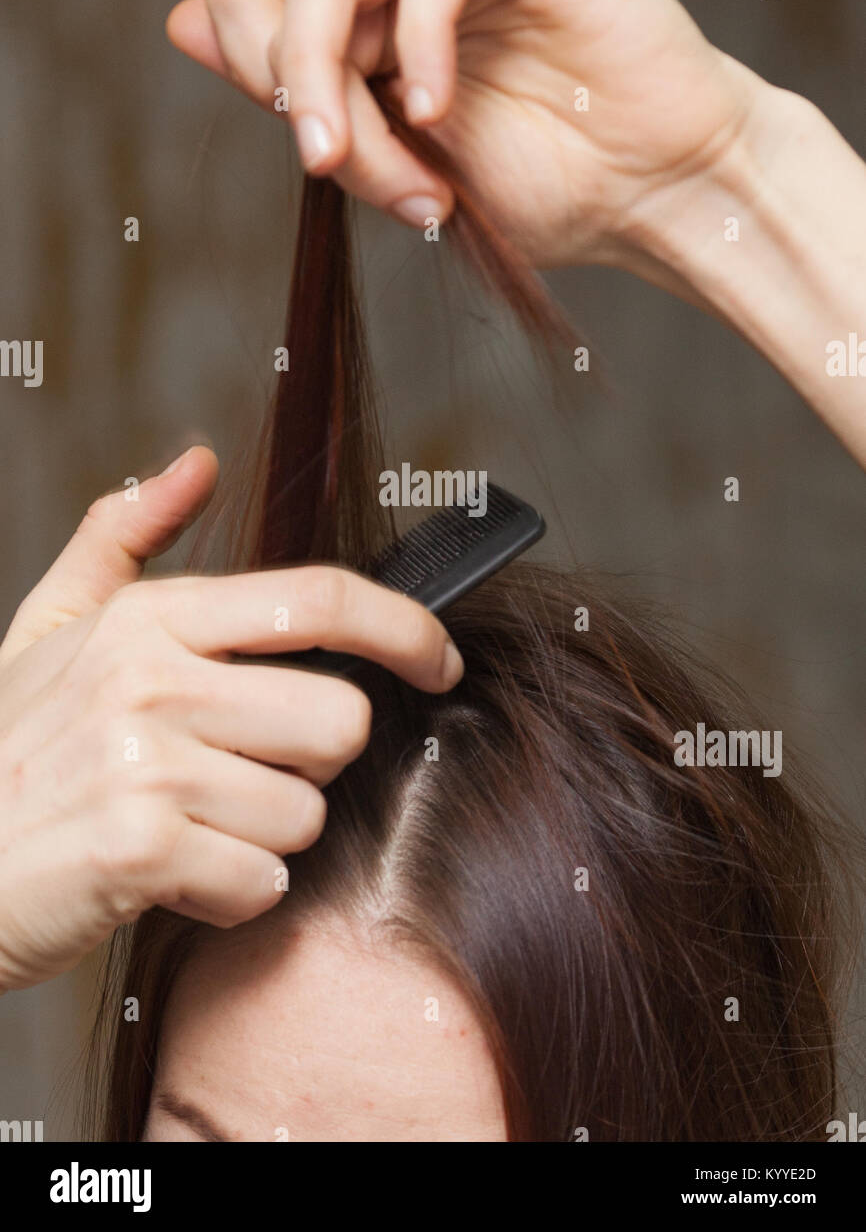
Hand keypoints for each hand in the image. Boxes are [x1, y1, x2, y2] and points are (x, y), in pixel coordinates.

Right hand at [0, 447, 462, 991]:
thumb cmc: (6, 750)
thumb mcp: (49, 626)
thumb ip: (123, 536)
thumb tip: (196, 464)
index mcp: (149, 619)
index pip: (319, 598)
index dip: (405, 628)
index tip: (441, 661)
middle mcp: (152, 679)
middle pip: (341, 720)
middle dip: (310, 763)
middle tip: (241, 774)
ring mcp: (145, 763)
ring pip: (306, 813)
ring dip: (263, 837)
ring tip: (190, 827)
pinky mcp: (139, 849)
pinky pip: (261, 882)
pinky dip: (230, 894)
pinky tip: (174, 875)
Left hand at [166, 0, 758, 266]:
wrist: (656, 197)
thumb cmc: (548, 190)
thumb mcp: (398, 164)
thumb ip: (302, 95)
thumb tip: (181, 19)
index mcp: (366, 30)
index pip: (247, 1)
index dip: (261, 76)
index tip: (324, 170)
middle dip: (296, 93)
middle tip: (343, 173)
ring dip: (345, 89)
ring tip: (413, 172)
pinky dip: (421, 44)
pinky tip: (441, 110)